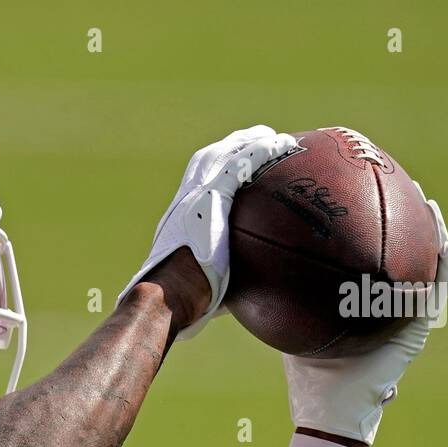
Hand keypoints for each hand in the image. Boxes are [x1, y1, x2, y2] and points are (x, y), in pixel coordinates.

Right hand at [118, 125, 299, 339]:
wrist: (168, 292)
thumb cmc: (180, 300)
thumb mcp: (197, 288)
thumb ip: (218, 286)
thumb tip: (237, 306)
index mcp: (178, 218)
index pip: (196, 183)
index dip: (215, 168)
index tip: (233, 165)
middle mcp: (185, 200)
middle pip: (210, 159)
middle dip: (234, 146)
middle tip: (258, 141)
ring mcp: (197, 195)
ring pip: (225, 155)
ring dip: (250, 142)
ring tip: (275, 139)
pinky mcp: (212, 195)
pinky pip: (240, 165)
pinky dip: (259, 151)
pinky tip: (279, 145)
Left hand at [283, 193, 447, 445]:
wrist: (330, 408)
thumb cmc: (306, 373)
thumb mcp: (289, 322)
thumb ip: (277, 296)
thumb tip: (244, 265)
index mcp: (359, 302)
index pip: (365, 257)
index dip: (364, 227)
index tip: (354, 193)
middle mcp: (384, 304)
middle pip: (395, 253)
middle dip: (395, 217)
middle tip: (390, 180)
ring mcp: (403, 315)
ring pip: (423, 264)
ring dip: (427, 230)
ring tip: (423, 197)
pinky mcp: (417, 329)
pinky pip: (435, 288)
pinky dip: (440, 260)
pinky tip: (439, 234)